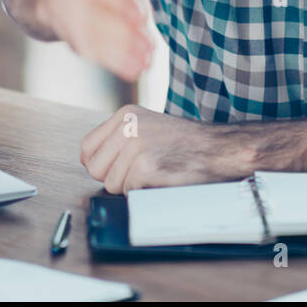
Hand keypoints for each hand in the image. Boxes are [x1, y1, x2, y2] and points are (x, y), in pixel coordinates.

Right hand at [37, 0, 156, 80]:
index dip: (119, 0)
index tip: (141, 15)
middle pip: (94, 16)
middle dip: (122, 33)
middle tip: (150, 45)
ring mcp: (68, 20)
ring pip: (91, 39)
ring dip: (120, 53)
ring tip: (147, 61)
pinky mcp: (74, 39)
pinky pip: (91, 53)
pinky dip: (114, 63)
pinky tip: (136, 69)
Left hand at [79, 104, 252, 193]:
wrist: (219, 148)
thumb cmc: (185, 143)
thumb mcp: (148, 127)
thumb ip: (120, 138)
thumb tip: (90, 162)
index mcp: (125, 114)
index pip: (87, 147)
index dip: (98, 164)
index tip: (114, 169)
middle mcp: (127, 127)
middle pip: (95, 168)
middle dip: (111, 178)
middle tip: (137, 174)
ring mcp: (136, 146)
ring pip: (110, 183)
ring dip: (130, 186)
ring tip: (153, 174)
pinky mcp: (145, 167)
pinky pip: (129, 191)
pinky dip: (143, 191)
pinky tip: (161, 178)